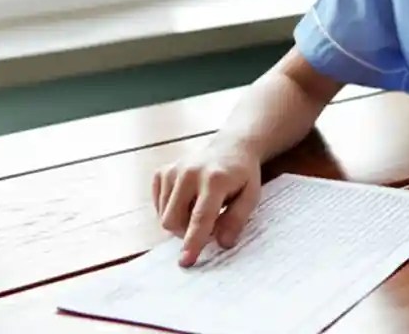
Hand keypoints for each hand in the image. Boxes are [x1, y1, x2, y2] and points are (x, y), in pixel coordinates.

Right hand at [151, 140, 261, 266]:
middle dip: (186, 233)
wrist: (230, 147)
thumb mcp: (251, 196)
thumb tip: (222, 243)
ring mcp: (172, 171)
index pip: (200, 217)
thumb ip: (237, 220)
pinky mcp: (162, 172)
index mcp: (215, 179)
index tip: (186, 261)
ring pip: (163, 216)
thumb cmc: (242, 175)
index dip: (193, 242)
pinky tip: (187, 201)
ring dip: (180, 222)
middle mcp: (189, 173)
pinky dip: (171, 211)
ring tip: (199, 209)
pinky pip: (158, 206)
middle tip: (207, 225)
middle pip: (173, 220)